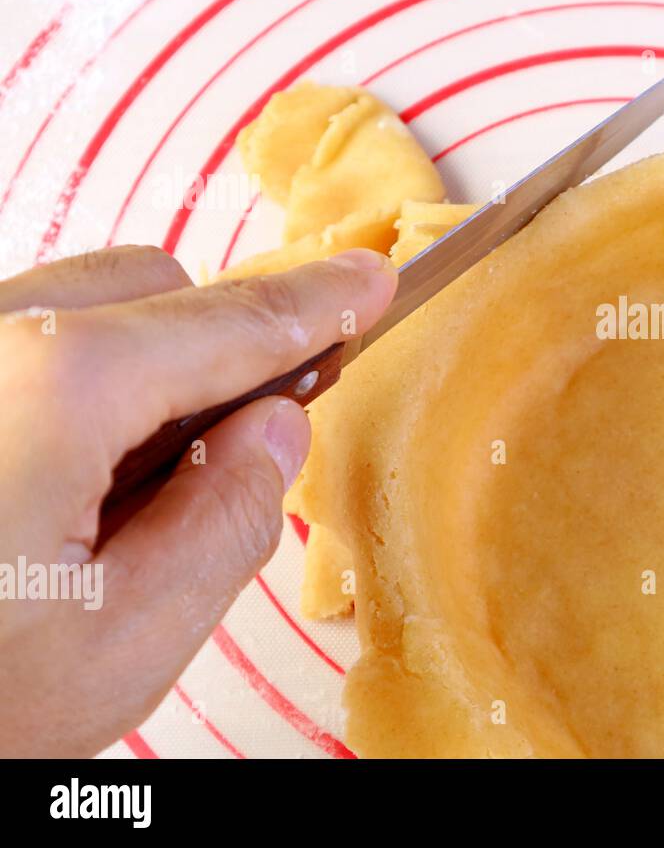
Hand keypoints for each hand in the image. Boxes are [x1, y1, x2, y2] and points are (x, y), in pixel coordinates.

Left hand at [0, 245, 395, 756]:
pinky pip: (19, 339)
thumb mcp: (128, 641)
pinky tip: (42, 493)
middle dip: (212, 352)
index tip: (372, 278)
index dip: (319, 303)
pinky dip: (69, 391)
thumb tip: (275, 431)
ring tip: (103, 507)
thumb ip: (232, 519)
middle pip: (154, 286)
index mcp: (60, 388)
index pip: (230, 323)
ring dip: (136, 377)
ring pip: (81, 307)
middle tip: (219, 463)